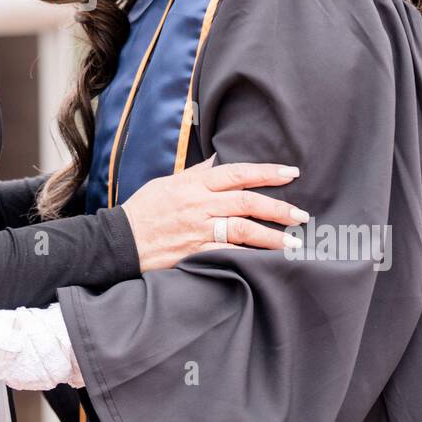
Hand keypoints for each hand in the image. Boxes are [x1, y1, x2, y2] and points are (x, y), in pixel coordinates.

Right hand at [121, 155, 305, 271]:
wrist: (119, 241)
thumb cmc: (143, 210)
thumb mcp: (168, 183)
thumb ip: (197, 173)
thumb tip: (220, 159)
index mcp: (194, 185)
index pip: (237, 173)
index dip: (266, 172)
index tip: (291, 172)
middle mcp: (199, 205)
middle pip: (246, 201)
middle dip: (278, 207)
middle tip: (301, 214)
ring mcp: (197, 231)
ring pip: (242, 229)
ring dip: (271, 236)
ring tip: (293, 241)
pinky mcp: (194, 253)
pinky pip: (227, 255)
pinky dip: (249, 257)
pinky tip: (267, 262)